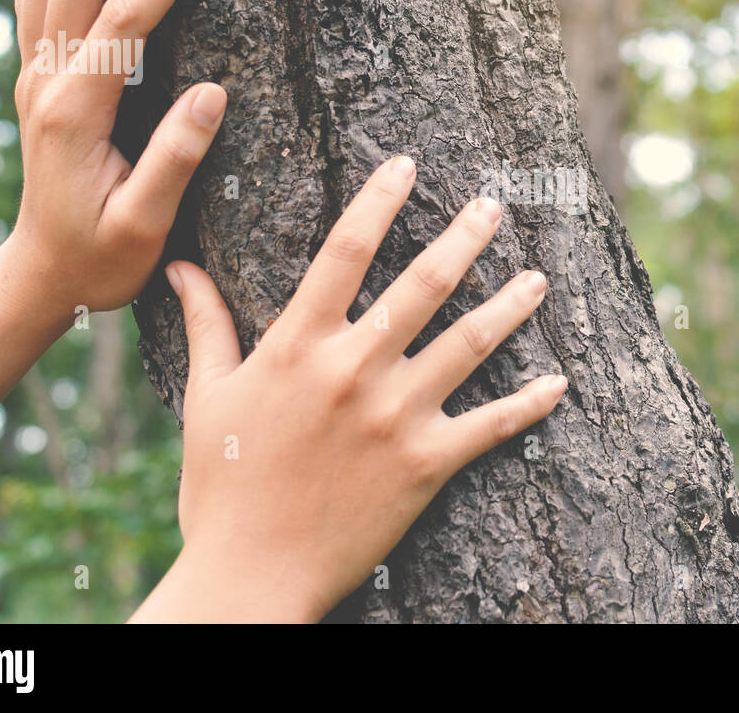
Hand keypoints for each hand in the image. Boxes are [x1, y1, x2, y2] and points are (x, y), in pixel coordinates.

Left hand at [5, 0, 224, 315]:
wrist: (43, 275)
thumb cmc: (102, 256)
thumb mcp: (144, 223)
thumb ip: (174, 159)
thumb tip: (215, 91)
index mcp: (78, 110)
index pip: (125, 20)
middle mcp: (48, 82)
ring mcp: (36, 78)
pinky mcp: (38, 82)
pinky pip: (30, 1)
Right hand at [132, 156, 566, 621]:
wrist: (251, 573)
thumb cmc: (222, 486)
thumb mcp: (205, 397)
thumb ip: (206, 325)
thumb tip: (179, 268)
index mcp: (299, 345)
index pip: (346, 249)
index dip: (380, 199)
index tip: (407, 165)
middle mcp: (354, 369)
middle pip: (424, 284)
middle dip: (465, 238)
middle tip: (494, 206)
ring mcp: (396, 415)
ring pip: (469, 344)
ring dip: (510, 307)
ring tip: (539, 279)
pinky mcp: (427, 463)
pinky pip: (491, 425)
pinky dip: (530, 404)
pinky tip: (559, 383)